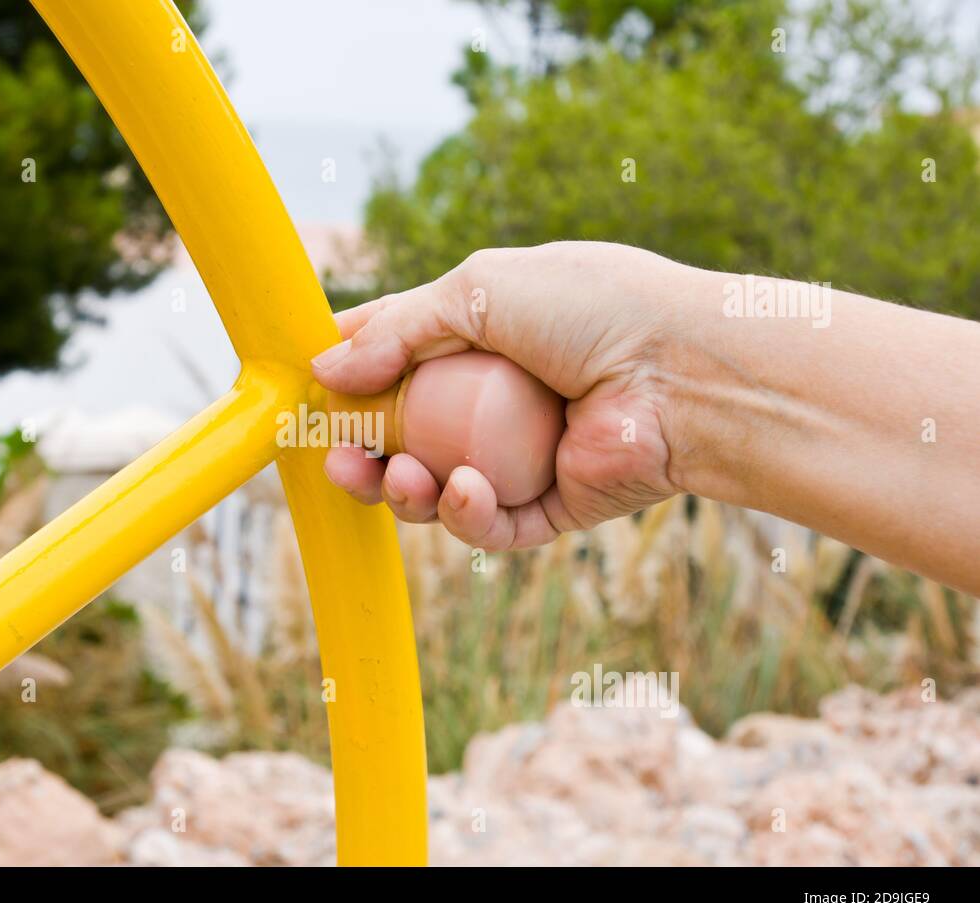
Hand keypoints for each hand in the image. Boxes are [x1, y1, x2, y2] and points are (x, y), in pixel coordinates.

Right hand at [310, 241, 690, 550]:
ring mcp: (521, 454)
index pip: (399, 354)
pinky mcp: (550, 506)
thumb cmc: (593, 308)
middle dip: (362, 452)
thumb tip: (323, 368)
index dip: (350, 371)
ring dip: (404, 490)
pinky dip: (466, 515)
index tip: (305, 384)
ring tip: (401, 478)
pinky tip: (461, 492)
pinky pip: (489, 523)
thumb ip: (399, 329)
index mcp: (484, 335)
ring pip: (436, 488)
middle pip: (405, 436)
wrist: (685, 370)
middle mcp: (497, 397)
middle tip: (334, 458)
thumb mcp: (480, 291)